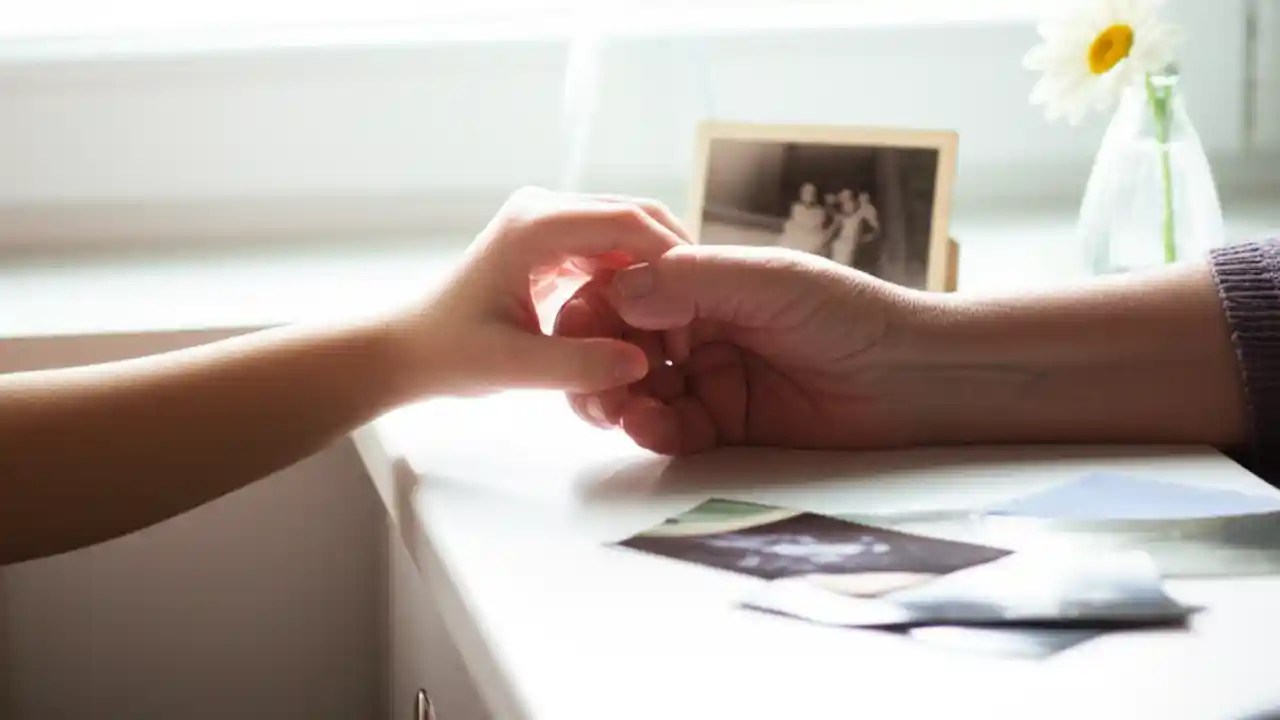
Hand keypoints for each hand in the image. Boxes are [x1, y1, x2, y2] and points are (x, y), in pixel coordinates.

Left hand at [388, 187, 689, 398]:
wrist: (409, 349)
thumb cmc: (449, 353)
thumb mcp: (510, 367)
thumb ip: (576, 366)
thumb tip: (641, 365)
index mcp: (534, 224)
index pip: (628, 221)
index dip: (671, 260)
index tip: (695, 310)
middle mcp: (546, 208)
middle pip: (638, 217)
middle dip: (673, 265)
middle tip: (695, 320)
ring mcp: (551, 221)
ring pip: (631, 233)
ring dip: (658, 274)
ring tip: (675, 325)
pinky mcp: (555, 242)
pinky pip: (613, 251)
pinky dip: (636, 281)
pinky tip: (648, 320)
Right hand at [554, 245, 928, 453]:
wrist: (914, 382)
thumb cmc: (850, 314)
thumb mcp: (766, 281)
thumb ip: (690, 281)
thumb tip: (615, 289)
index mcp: (704, 288)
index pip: (627, 294)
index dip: (598, 311)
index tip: (582, 330)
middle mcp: (700, 335)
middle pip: (623, 349)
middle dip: (599, 364)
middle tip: (593, 382)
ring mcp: (712, 386)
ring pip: (639, 395)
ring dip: (619, 401)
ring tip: (620, 409)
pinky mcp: (728, 434)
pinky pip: (672, 434)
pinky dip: (654, 432)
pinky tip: (653, 429)